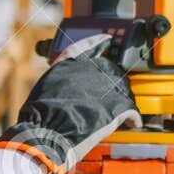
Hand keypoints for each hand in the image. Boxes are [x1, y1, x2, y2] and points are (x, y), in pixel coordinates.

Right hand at [0, 36, 140, 173]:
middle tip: (110, 99)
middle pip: (112, 71)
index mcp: (70, 62)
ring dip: (123, 101)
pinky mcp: (117, 107)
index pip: (89, 45)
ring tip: (121, 114)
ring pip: (124, 90)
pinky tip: (132, 123)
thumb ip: (60, 81)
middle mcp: (90, 69)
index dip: (99, 42)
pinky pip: (133, 111)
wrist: (47, 132)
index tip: (106, 40)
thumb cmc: (40, 115)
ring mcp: (106, 86)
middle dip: (112, 84)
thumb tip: (67, 88)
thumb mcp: (44, 87)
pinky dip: (133, 119)